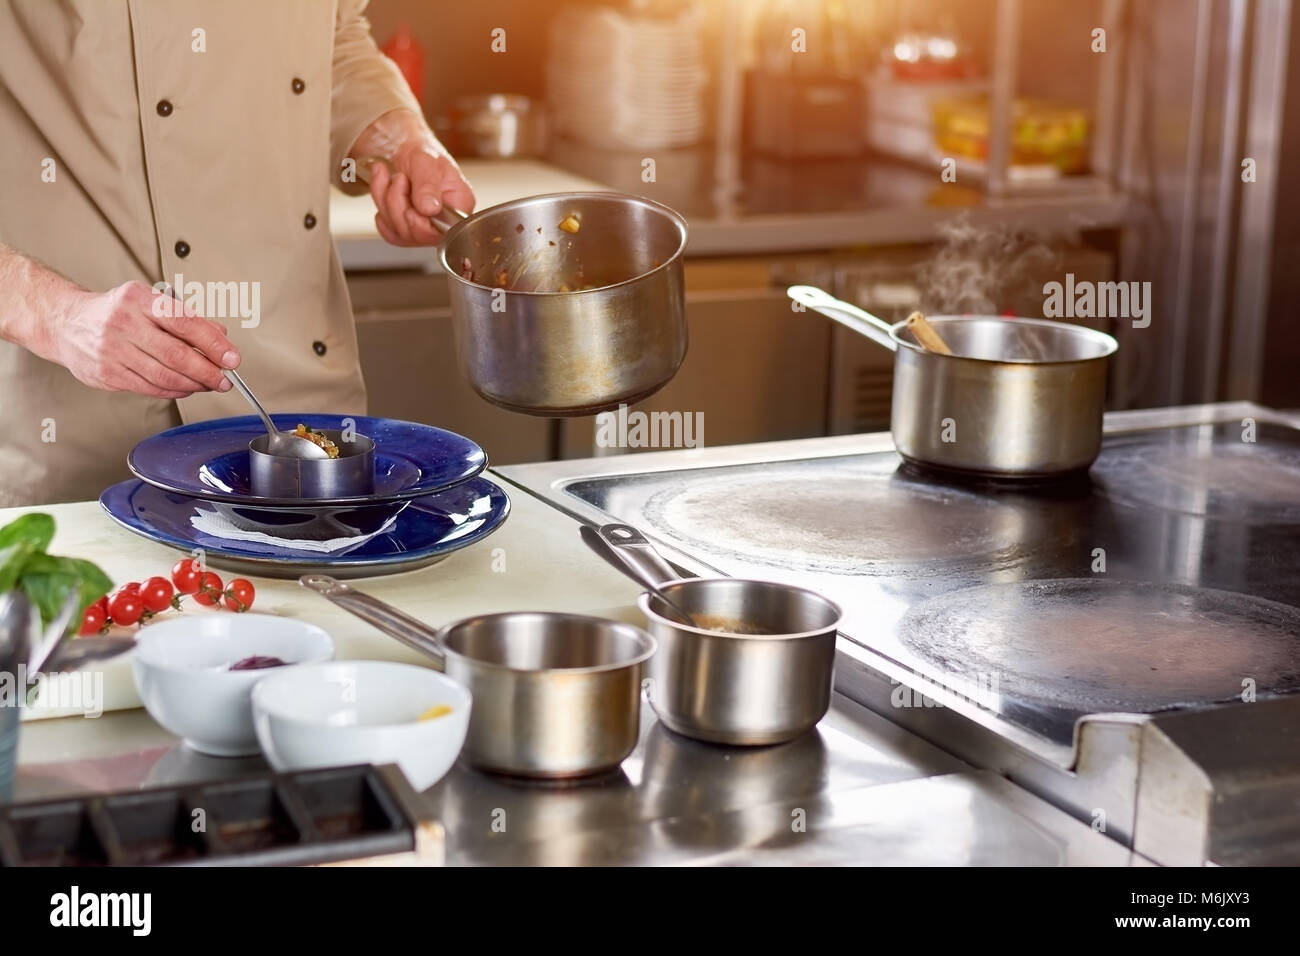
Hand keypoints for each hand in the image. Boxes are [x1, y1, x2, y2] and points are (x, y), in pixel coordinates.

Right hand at [53, 281, 239, 398]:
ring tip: (208, 384)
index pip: (184, 322)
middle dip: (208, 371)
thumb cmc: (115, 312)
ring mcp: (112, 351)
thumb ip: (186, 318)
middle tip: (224, 379)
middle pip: (176, 355)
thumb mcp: (149, 302)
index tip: (232, 358)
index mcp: (139, 300)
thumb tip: (221, 337)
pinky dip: (174, 391)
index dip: (213, 344)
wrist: (66, 323)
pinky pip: (150, 388)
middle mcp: (123, 324)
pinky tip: (185, 388)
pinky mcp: (106, 374)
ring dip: (194, 384)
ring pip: (165, 376)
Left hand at [357, 110, 475, 245]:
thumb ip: (428, 184)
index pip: (445, 232)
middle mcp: (446, 222)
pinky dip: (380, 207)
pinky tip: (385, 188)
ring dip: (386, 200)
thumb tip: (431, 209)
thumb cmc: (421, 152)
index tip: (411, 203)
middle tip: (399, 179)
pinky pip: (388, 230)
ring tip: (391, 177)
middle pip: (418, 235)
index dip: (422, 223)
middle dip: (398, 204)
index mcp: (460, 205)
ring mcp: (426, 229)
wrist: (405, 148)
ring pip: (399, 232)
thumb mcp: (425, 160)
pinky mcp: (408, 230)